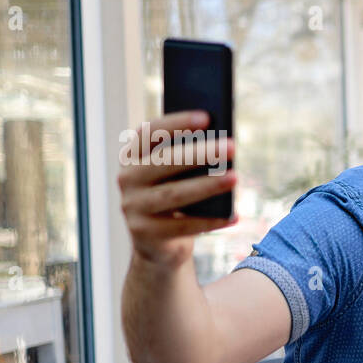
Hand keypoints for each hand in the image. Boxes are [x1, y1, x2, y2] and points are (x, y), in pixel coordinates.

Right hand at [117, 111, 237, 267]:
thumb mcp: (177, 178)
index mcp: (132, 157)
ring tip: (235, 177)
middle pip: (164, 163)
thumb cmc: (175, 201)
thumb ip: (189, 160)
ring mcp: (132, 207)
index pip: (150, 133)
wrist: (158, 246)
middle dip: (200, 153)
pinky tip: (234, 215)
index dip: (176, 123)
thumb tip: (223, 147)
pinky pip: (183, 226)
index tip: (207, 117)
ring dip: (207, 185)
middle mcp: (127, 179)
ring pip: (174, 194)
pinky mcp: (145, 234)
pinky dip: (211, 221)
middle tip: (231, 146)